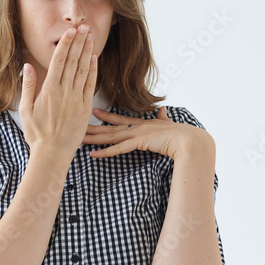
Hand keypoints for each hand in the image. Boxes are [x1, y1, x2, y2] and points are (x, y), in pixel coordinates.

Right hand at [18, 24, 97, 154]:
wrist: (52, 153)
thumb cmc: (36, 133)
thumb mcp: (25, 109)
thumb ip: (28, 86)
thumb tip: (27, 65)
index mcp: (49, 90)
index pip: (59, 61)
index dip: (65, 44)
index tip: (70, 31)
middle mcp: (64, 92)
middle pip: (72, 61)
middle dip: (78, 42)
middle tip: (84, 26)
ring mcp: (76, 99)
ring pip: (83, 70)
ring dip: (87, 51)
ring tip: (91, 36)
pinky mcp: (85, 108)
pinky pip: (90, 85)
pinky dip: (93, 70)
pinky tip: (94, 58)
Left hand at [82, 106, 213, 159]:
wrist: (188, 139)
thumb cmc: (181, 134)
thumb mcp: (169, 124)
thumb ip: (164, 118)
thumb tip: (164, 110)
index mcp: (142, 124)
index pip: (120, 119)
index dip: (107, 116)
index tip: (95, 112)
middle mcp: (137, 127)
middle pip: (110, 128)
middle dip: (93, 128)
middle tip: (77, 126)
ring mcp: (137, 134)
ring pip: (110, 137)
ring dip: (94, 139)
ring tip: (79, 140)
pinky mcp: (139, 142)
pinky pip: (118, 148)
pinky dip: (105, 152)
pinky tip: (93, 154)